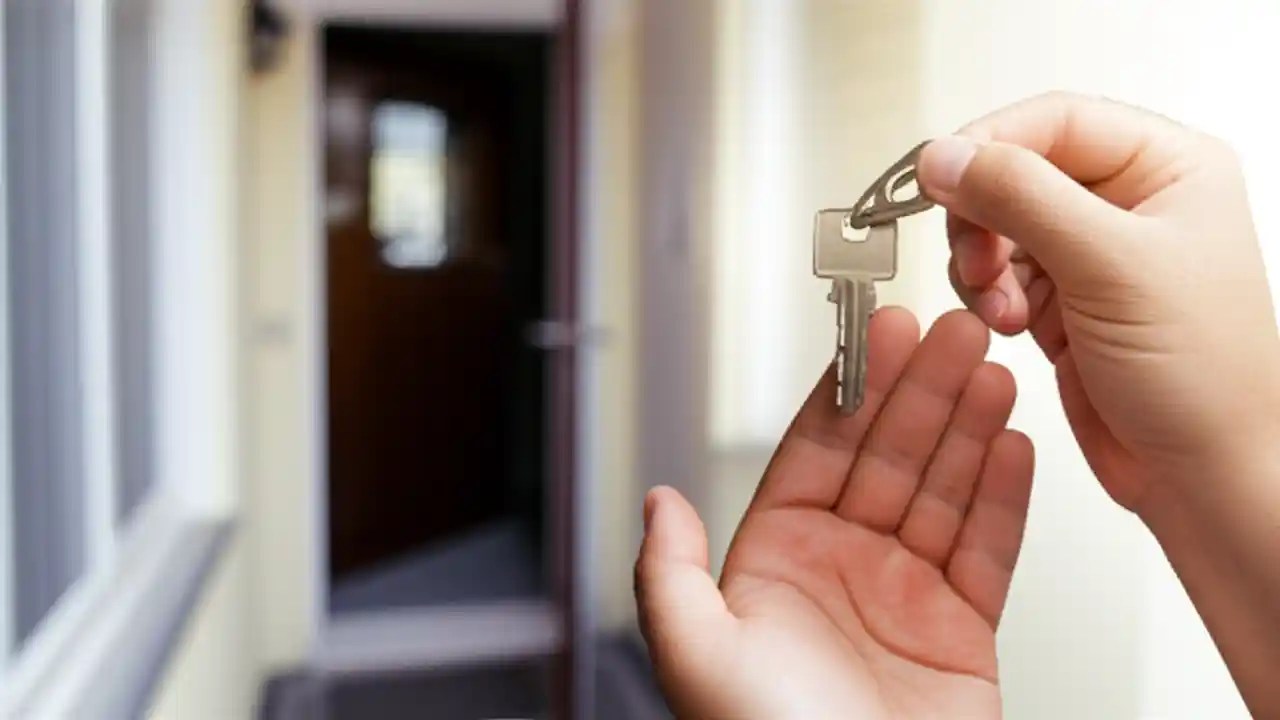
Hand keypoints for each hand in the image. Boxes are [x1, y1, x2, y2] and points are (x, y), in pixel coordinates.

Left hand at [635, 309, 1032, 719]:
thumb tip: (656, 498)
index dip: (849, 392)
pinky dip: (1005, 499)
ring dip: (966, 428)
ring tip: (989, 368)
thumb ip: (669, 573)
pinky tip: (1013, 445)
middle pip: (886, 458)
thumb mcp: (697, 655)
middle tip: (949, 330)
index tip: (875, 336)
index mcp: (775, 561)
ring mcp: (904, 593)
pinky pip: (987, 550)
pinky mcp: (961, 629)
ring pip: (941, 490)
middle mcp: (840, 567)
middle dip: (918, 392)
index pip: (816, 453)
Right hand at [915, 92, 1279, 715]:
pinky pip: (994, 276)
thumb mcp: (1110, 266)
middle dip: (981, 218)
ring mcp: (1091, 254)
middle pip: (1014, 172)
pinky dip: (986, 299)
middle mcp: (1128, 204)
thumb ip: (1021, 198)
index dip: (990, 143)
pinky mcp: (1062, 301)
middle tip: (975, 256)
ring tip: (1002, 307)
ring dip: (981, 266)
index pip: (1055, 121)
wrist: (1204, 473)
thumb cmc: (1204, 376)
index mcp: (1167, 168)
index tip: (938, 177)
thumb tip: (948, 156)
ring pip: (995, 226)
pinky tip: (1009, 326)